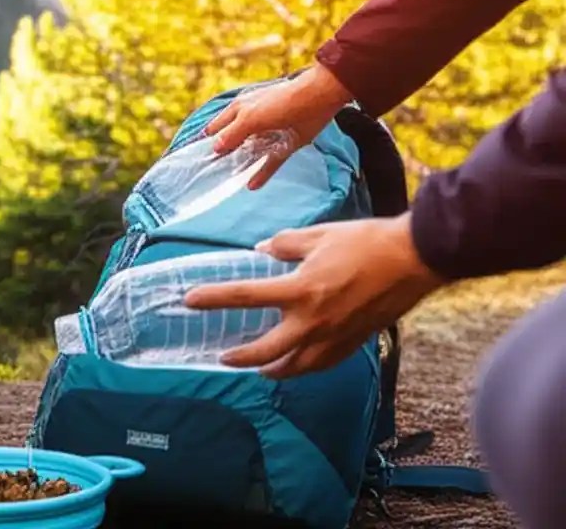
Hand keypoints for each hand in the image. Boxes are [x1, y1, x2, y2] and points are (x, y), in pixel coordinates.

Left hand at [182, 213, 445, 378]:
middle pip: (266, 351)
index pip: (244, 297)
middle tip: (223, 357)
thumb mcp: (319, 235)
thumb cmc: (367, 242)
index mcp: (300, 290)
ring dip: (274, 370)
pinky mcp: (355, 342)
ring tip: (260, 368)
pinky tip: (300, 363)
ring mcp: (336, 336)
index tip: (189, 300)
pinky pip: (323, 364)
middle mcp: (314, 320)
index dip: (212, 298)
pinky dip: (305, 367)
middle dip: (241, 358)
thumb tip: (263, 250)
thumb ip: (285, 244)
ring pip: (296, 367)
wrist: (415, 259)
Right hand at [205, 64, 352, 188]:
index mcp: (239, 110)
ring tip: (230, 178)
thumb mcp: (249, 117)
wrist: (317, 99)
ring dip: (242, 164)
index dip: (208, 140)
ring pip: (250, 152)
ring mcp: (269, 134)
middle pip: (232, 140)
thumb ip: (231, 134)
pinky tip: (252, 186)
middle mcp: (252, 121)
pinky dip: (261, 174)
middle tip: (211, 171)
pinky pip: (269, 163)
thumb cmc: (279, 103)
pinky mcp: (285, 145)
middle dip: (223, 153)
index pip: (217, 127)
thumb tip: (215, 149)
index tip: (197, 157)